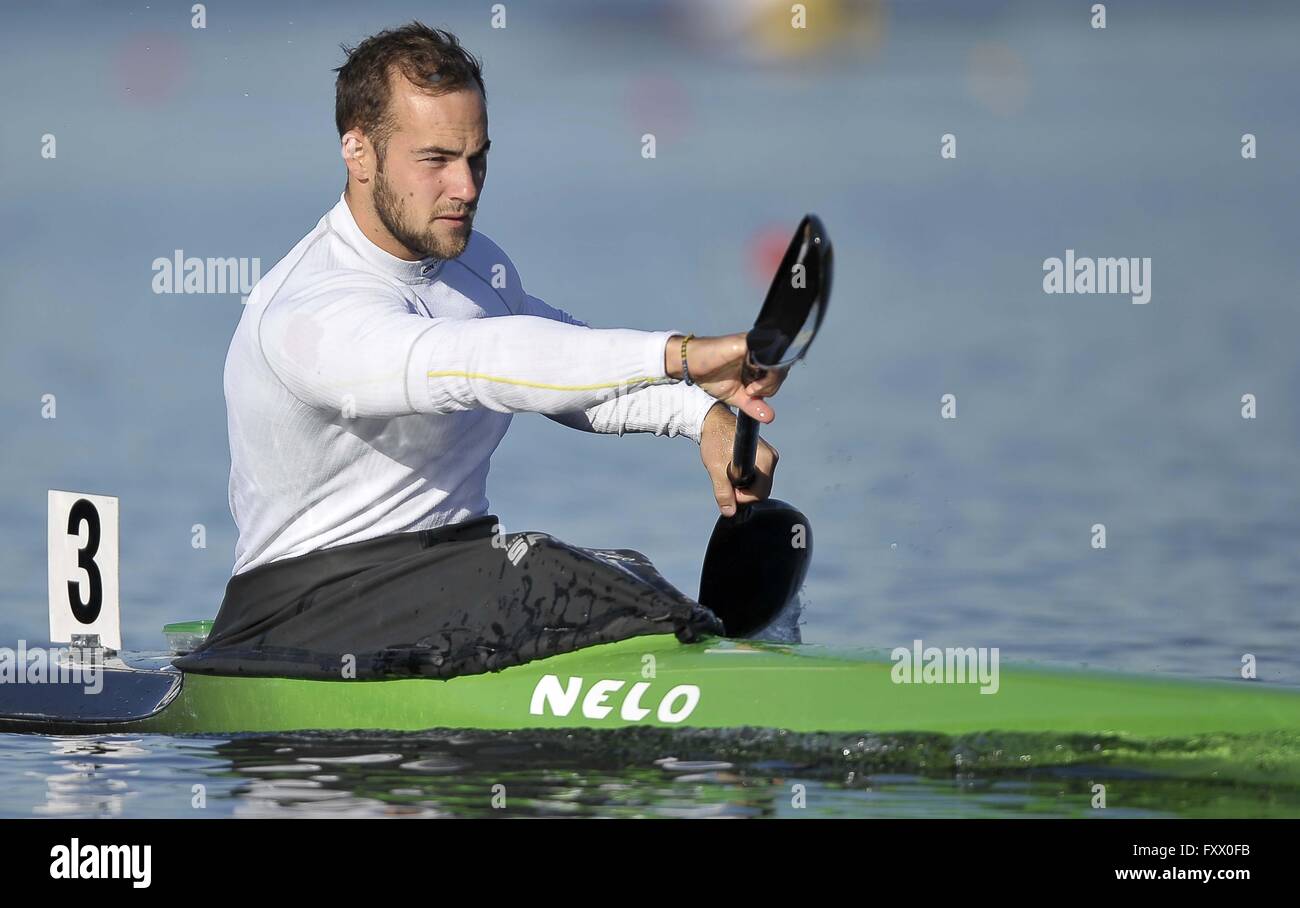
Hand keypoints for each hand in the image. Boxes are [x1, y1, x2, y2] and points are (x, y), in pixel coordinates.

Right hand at [665, 333, 786, 423]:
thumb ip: (754, 406)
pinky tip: (750, 382)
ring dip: (768, 382)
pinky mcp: (748, 342)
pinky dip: (763, 373)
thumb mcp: (737, 397)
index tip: (753, 395)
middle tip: (752, 393)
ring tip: (750, 390)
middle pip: (781, 368)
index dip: (771, 386)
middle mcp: (758, 351)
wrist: (691, 365)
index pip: (778, 373)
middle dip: (771, 386)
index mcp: (757, 362)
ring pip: (777, 362)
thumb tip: (770, 418)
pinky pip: (767, 356)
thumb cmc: (711, 376)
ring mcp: (754, 345)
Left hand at [699, 403, 778, 515]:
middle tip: (725, 481)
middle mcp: (771, 457)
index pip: (759, 493)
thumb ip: (723, 491)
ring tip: (727, 471)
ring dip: (743, 486)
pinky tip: (733, 468)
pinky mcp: (765, 457)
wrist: (713, 421)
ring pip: (759, 485)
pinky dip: (745, 479)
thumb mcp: (715, 468)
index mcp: (765, 459)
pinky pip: (758, 478)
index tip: (727, 488)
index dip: (742, 497)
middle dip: (743, 492)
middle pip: (761, 491)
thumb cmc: (715, 439)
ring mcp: (770, 457)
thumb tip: (729, 511)